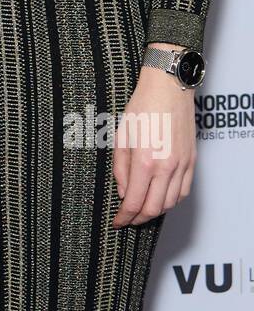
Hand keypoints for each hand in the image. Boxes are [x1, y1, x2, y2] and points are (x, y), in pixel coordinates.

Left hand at [112, 58, 195, 226]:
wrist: (169, 88)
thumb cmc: (143, 106)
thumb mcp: (121, 135)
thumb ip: (120, 167)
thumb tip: (123, 191)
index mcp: (144, 161)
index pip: (133, 201)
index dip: (124, 217)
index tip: (118, 221)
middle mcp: (166, 167)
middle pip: (153, 208)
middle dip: (138, 218)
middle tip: (128, 218)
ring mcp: (181, 165)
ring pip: (171, 203)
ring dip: (155, 210)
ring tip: (142, 208)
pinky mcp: (191, 161)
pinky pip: (184, 191)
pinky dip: (172, 200)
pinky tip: (161, 197)